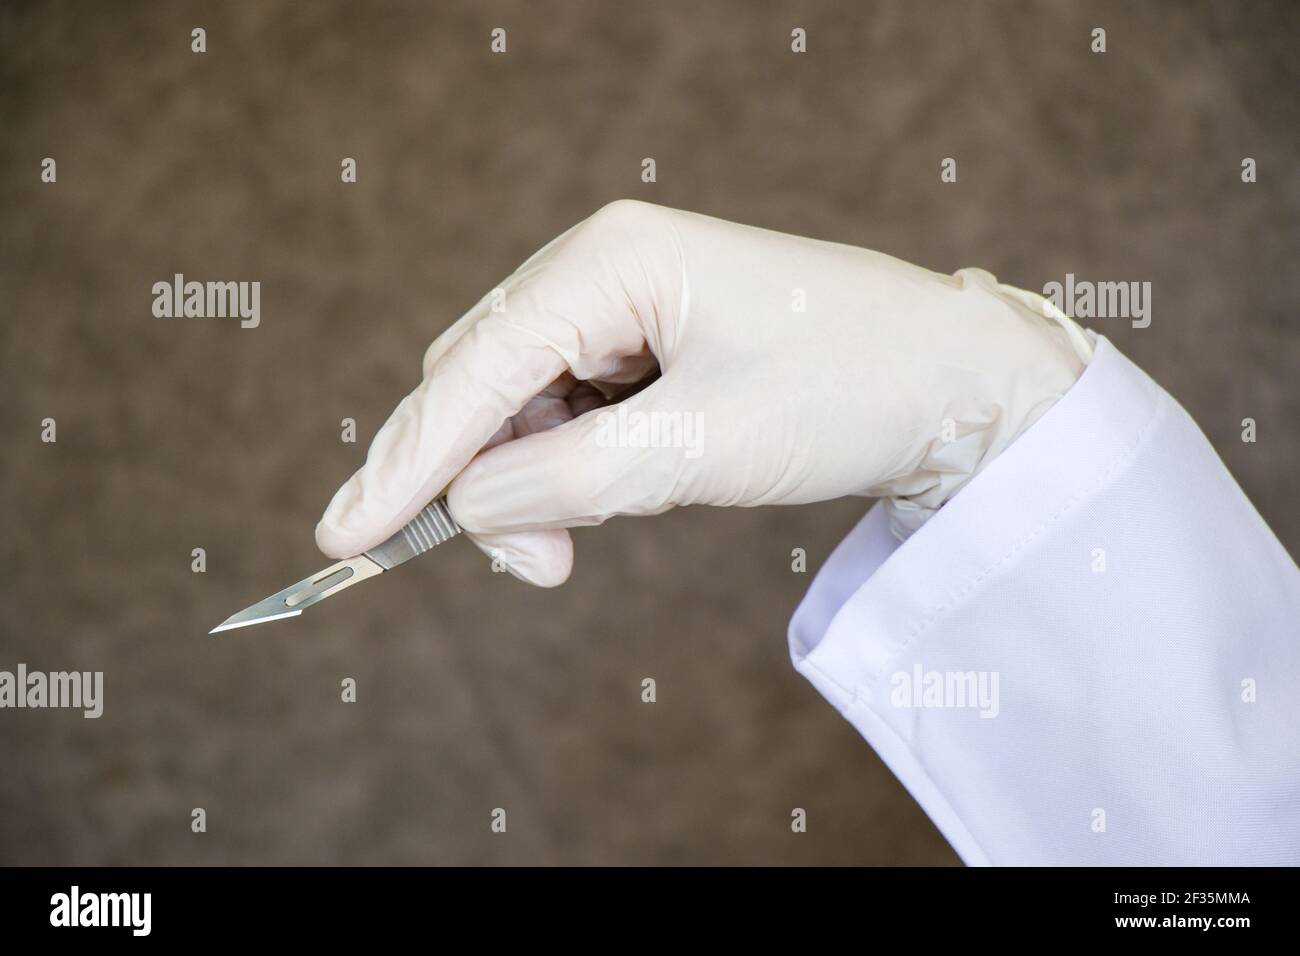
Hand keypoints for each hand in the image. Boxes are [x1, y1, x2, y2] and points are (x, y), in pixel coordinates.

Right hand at [316, 201, 1087, 585]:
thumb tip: (469, 509)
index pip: (475, 368)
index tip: (345, 540)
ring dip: (526, 485)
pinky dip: (565, 469)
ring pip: (519, 404)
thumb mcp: (701, 448)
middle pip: (482, 381)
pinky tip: (601, 502)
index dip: (407, 461)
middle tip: (528, 570)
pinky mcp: (647, 345)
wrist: (956, 385)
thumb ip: (571, 479)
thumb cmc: (848, 391)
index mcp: (609, 260)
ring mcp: (624, 304)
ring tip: (568, 553)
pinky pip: (568, 411)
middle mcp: (603, 268)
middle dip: (478, 481)